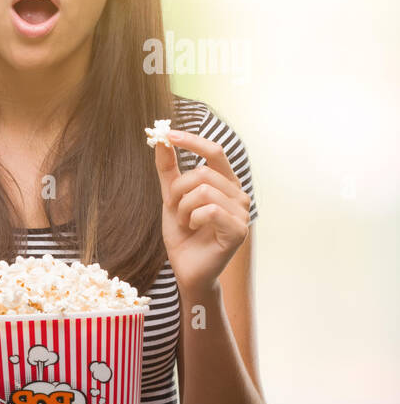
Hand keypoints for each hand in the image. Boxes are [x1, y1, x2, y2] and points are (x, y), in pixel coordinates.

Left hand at [153, 128, 250, 297]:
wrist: (186, 269)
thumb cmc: (184, 235)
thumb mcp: (171, 198)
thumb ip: (169, 170)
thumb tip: (162, 140)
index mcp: (226, 183)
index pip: (214, 152)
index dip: (192, 140)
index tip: (168, 134)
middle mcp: (239, 194)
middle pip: (202, 172)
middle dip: (178, 190)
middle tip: (175, 208)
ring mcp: (242, 212)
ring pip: (204, 191)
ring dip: (183, 208)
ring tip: (186, 222)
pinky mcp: (239, 230)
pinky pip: (210, 210)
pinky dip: (192, 219)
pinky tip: (194, 229)